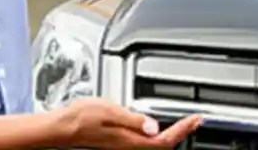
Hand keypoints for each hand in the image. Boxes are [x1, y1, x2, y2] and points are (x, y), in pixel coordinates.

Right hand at [55, 98, 203, 148]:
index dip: (183, 130)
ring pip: (154, 145)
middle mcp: (129, 146)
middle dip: (181, 133)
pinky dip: (157, 134)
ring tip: (183, 124)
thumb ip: (133, 119)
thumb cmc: (80, 118)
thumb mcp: (109, 111)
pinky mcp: (119, 142)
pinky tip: (156, 126)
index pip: (164, 139)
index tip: (196, 120)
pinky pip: (144, 142)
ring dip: (170, 135)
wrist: (61, 127)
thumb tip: (153, 125)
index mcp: (130, 139)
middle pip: (162, 145)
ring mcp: (124, 145)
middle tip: (195, 121)